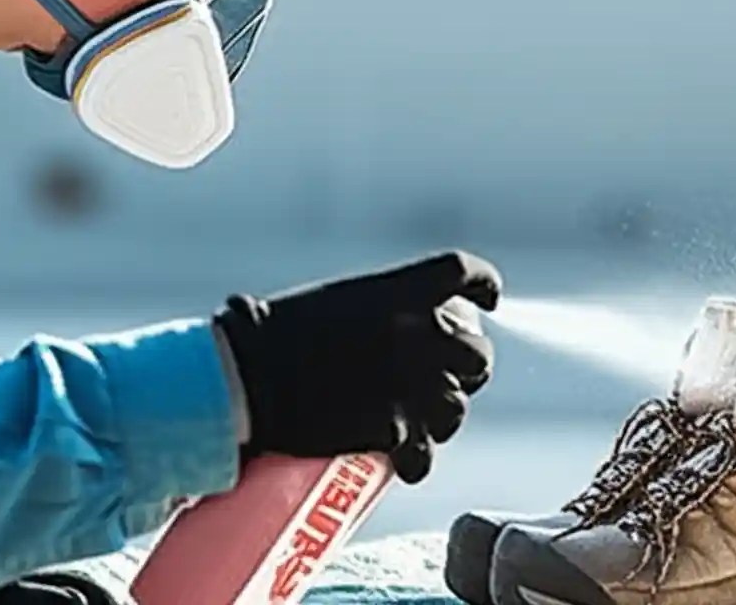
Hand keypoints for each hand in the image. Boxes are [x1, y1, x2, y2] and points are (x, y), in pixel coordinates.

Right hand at [215, 251, 501, 483]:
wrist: (246, 378)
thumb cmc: (274, 334)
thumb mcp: (337, 302)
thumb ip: (384, 311)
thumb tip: (406, 326)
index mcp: (400, 291)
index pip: (463, 275)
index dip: (484, 286)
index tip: (490, 300)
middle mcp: (416, 333)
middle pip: (477, 353)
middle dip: (471, 367)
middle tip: (453, 375)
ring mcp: (410, 384)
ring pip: (457, 408)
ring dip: (444, 415)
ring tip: (420, 421)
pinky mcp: (395, 429)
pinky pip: (424, 454)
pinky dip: (415, 460)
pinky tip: (403, 460)